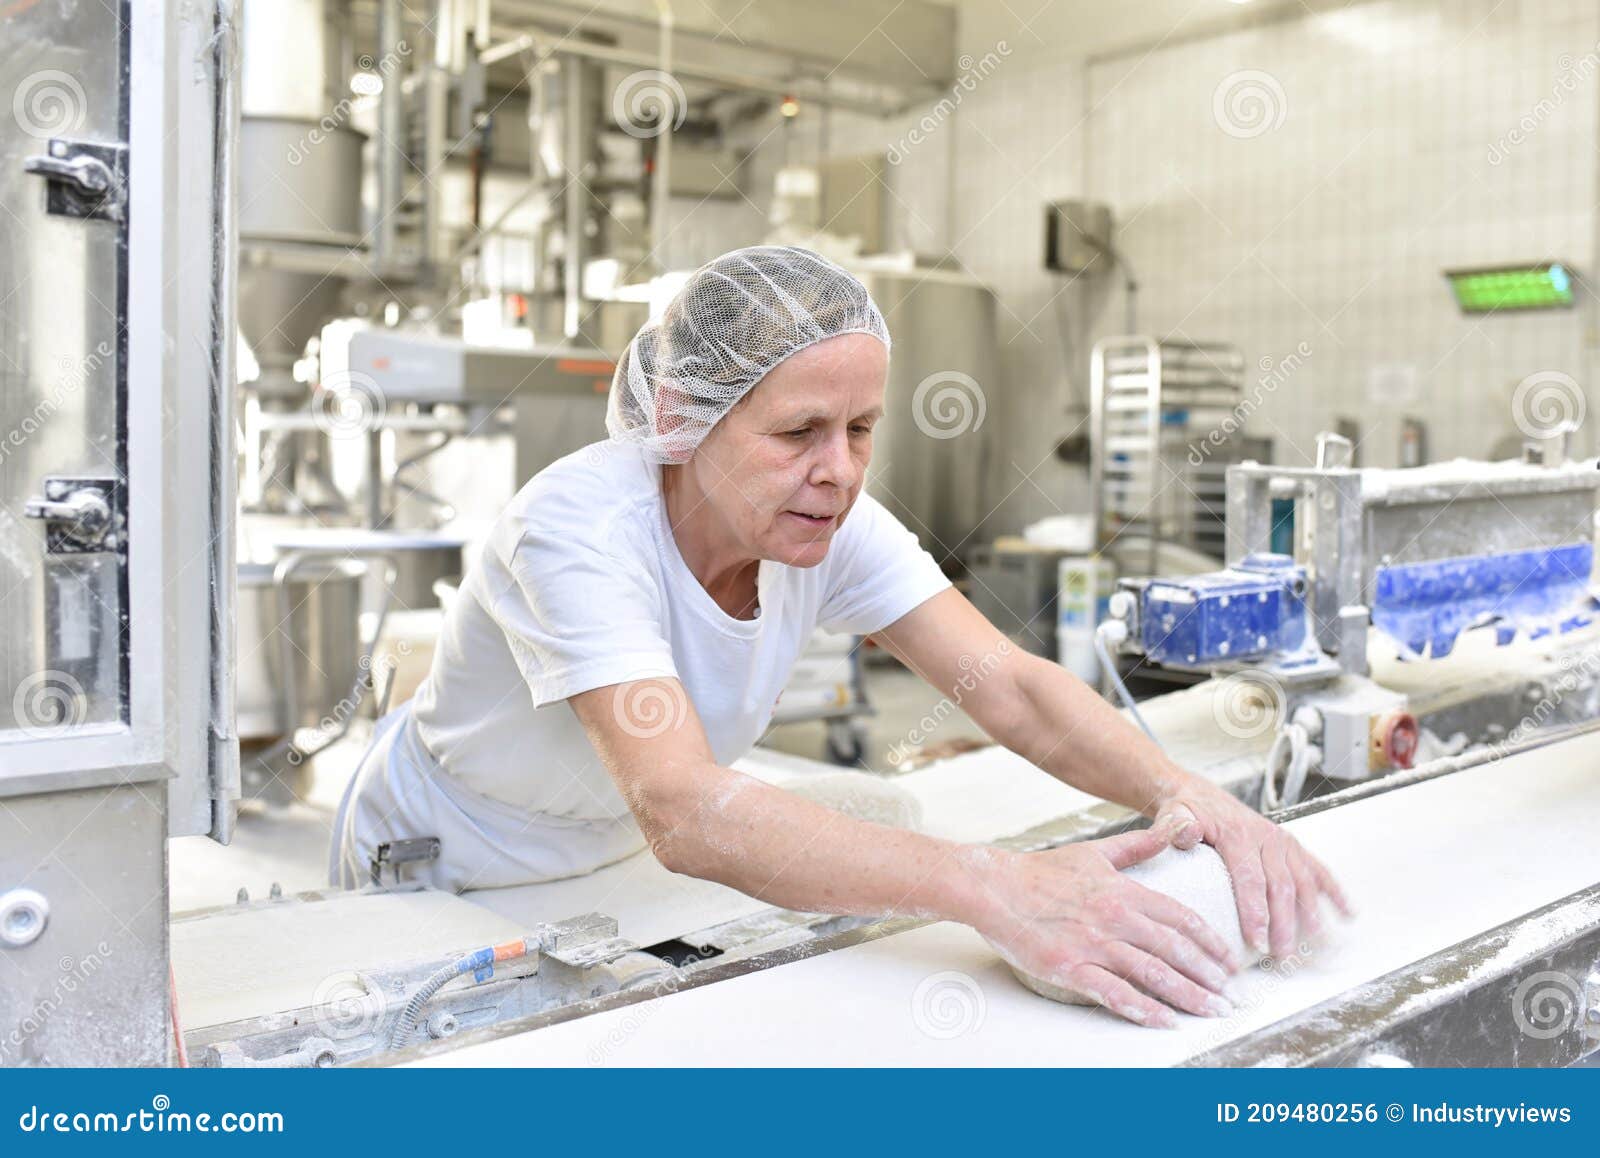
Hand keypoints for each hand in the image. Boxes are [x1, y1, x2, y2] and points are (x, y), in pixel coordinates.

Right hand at [972, 826, 1242, 1027]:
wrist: (993, 887)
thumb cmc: (1039, 872)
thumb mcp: (1094, 852)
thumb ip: (1137, 846)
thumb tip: (1171, 829)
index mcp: (1123, 890)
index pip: (1181, 918)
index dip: (1210, 942)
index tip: (1229, 960)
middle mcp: (1114, 917)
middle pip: (1175, 949)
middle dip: (1209, 975)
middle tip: (1230, 994)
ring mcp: (1093, 944)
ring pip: (1153, 973)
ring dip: (1188, 995)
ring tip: (1210, 1010)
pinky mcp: (1070, 967)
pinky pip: (1115, 993)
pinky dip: (1144, 1009)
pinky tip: (1164, 1021)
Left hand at [1151, 780, 1352, 960]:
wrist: (1199, 795)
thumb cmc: (1186, 812)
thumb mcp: (1174, 815)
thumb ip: (1177, 826)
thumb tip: (1187, 834)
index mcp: (1237, 835)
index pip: (1250, 878)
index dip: (1256, 912)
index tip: (1258, 942)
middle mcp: (1265, 838)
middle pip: (1281, 886)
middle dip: (1285, 924)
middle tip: (1283, 956)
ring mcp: (1282, 842)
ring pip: (1302, 882)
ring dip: (1310, 915)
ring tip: (1313, 947)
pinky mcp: (1291, 846)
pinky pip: (1317, 869)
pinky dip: (1334, 891)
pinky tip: (1347, 913)